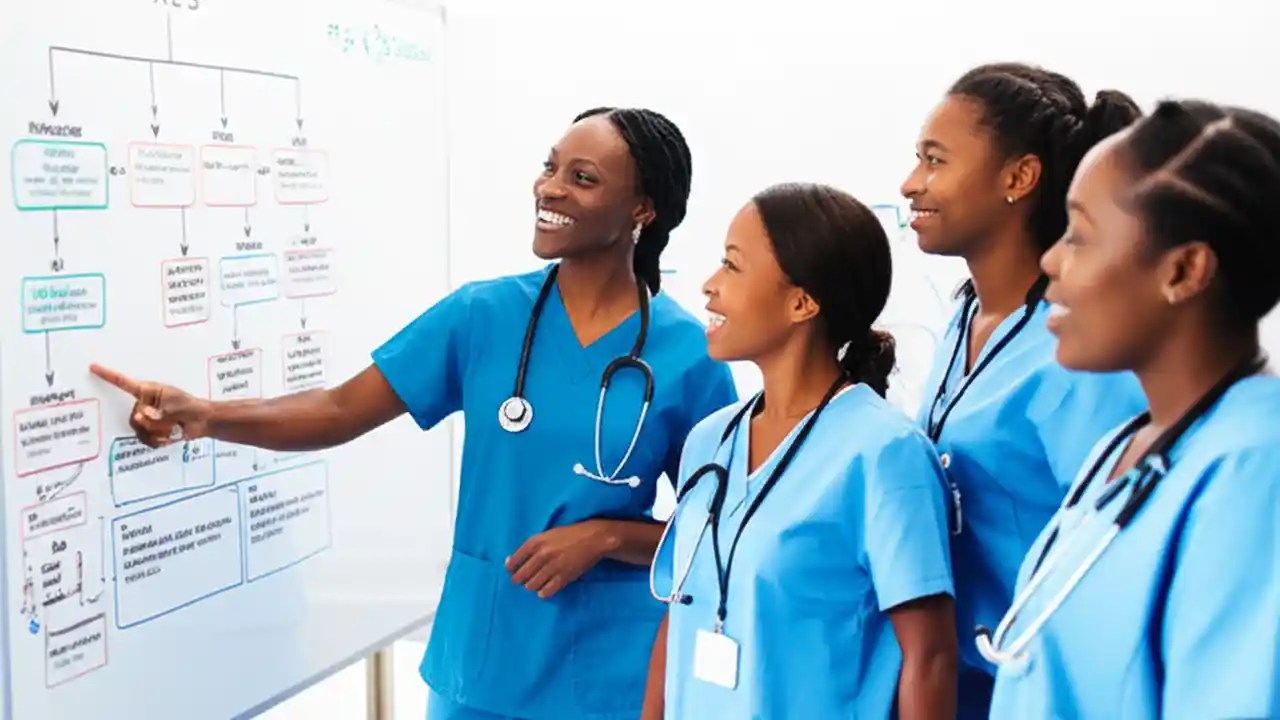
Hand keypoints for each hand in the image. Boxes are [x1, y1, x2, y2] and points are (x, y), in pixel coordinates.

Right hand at [90, 363, 212, 447]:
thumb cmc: (190, 406)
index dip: (108, 375)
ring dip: (159, 431)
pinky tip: (170, 435)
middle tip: (171, 419)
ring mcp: (145, 419)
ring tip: (173, 426)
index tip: (93, 367)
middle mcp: (143, 404)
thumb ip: (157, 411)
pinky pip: (146, 440)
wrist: (202, 421)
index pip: (123, 383)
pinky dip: (159, 440)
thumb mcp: (174, 404)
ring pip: (140, 430)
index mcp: (147, 391)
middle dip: (153, 422)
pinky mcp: (149, 432)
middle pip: (134, 416)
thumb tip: (140, 416)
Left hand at [505, 520, 616, 599]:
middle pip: (521, 576)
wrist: (593, 538)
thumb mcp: (547, 535)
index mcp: (535, 542)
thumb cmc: (569, 535)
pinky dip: (543, 592)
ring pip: (531, 585)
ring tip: (536, 583)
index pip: (514, 561)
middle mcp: (542, 555)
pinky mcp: (563, 577)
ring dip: (532, 586)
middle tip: (523, 580)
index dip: (511, 569)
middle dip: (519, 580)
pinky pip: (546, 591)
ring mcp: (552, 567)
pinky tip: (545, 589)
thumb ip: (531, 546)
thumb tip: (510, 561)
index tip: (511, 572)